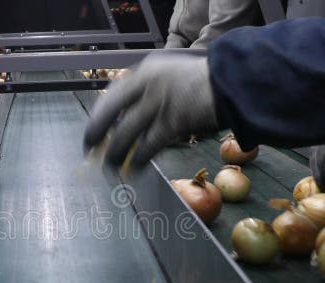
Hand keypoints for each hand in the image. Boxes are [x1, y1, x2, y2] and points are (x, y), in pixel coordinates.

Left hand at [83, 52, 217, 165]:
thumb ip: (151, 91)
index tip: (94, 128)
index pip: (113, 92)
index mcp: (147, 70)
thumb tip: (129, 117)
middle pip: (111, 110)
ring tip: (110, 166)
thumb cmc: (207, 84)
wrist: (236, 82)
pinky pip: (148, 145)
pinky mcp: (174, 121)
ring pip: (126, 131)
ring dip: (115, 152)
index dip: (100, 113)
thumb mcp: (173, 76)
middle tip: (89, 148)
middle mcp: (149, 83)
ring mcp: (160, 101)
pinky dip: (139, 160)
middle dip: (96, 131)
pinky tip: (134, 170)